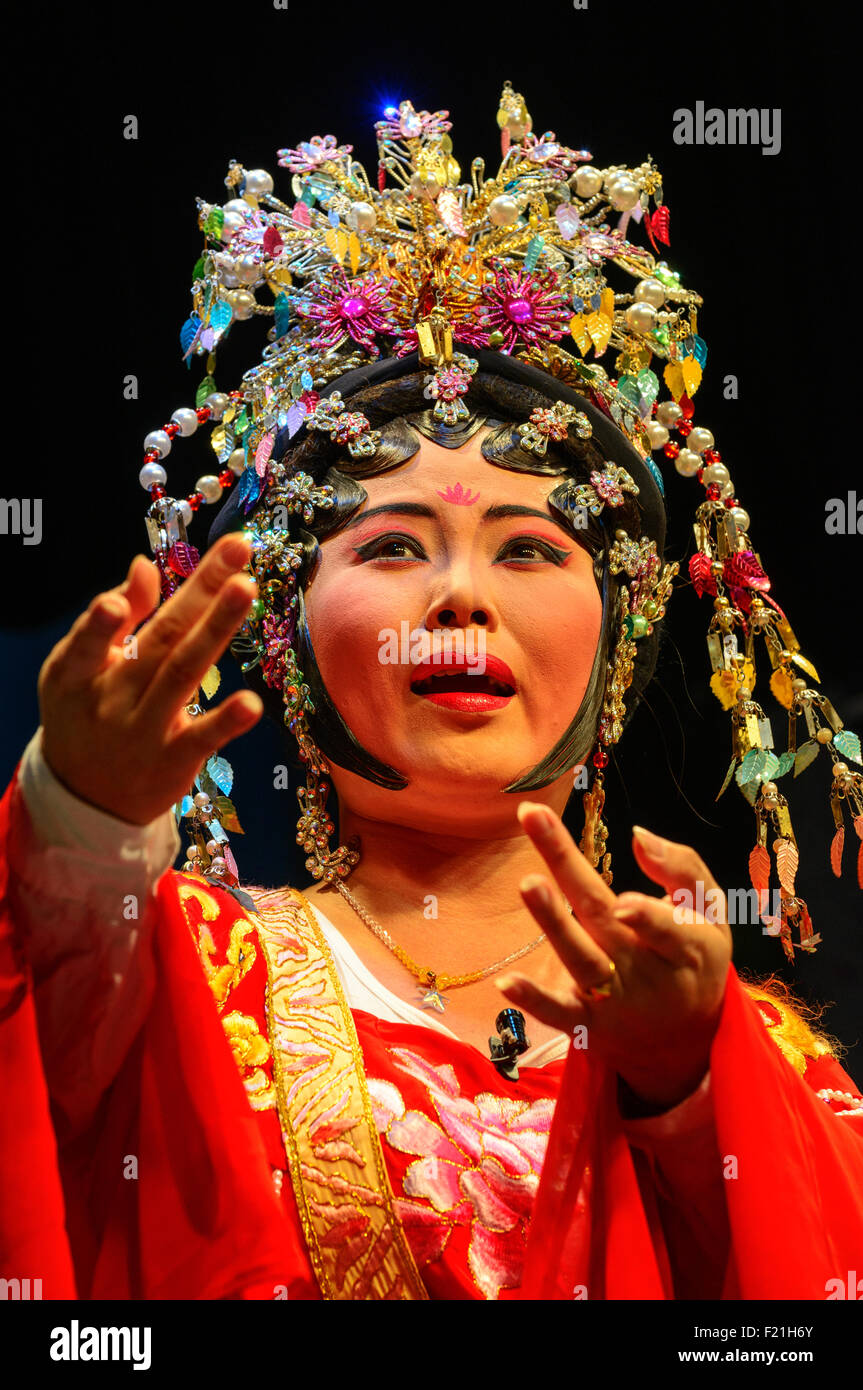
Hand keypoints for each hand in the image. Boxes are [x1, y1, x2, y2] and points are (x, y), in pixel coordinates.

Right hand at [38, 535, 263, 825]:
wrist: (85, 799)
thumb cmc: (86, 714)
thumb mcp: (80, 670)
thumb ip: (113, 620)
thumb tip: (144, 565)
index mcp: (77, 672)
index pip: (95, 636)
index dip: (113, 609)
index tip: (143, 567)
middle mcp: (110, 698)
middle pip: (161, 638)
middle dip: (201, 591)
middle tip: (237, 551)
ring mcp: (143, 731)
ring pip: (182, 674)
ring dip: (216, 629)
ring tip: (245, 589)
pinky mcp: (174, 762)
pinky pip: (201, 739)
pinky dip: (226, 721)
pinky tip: (252, 703)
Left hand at [496, 804, 731, 1109]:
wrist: (687, 1044)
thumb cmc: (694, 959)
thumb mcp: (710, 915)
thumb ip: (682, 869)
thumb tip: (639, 834)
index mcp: (687, 947)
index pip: (667, 928)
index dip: (647, 919)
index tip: (624, 901)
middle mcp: (649, 975)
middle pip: (604, 919)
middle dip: (567, 866)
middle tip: (534, 820)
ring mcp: (616, 1002)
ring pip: (581, 961)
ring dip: (552, 923)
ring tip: (529, 884)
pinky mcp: (587, 1025)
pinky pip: (558, 1013)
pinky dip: (533, 1000)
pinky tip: (507, 982)